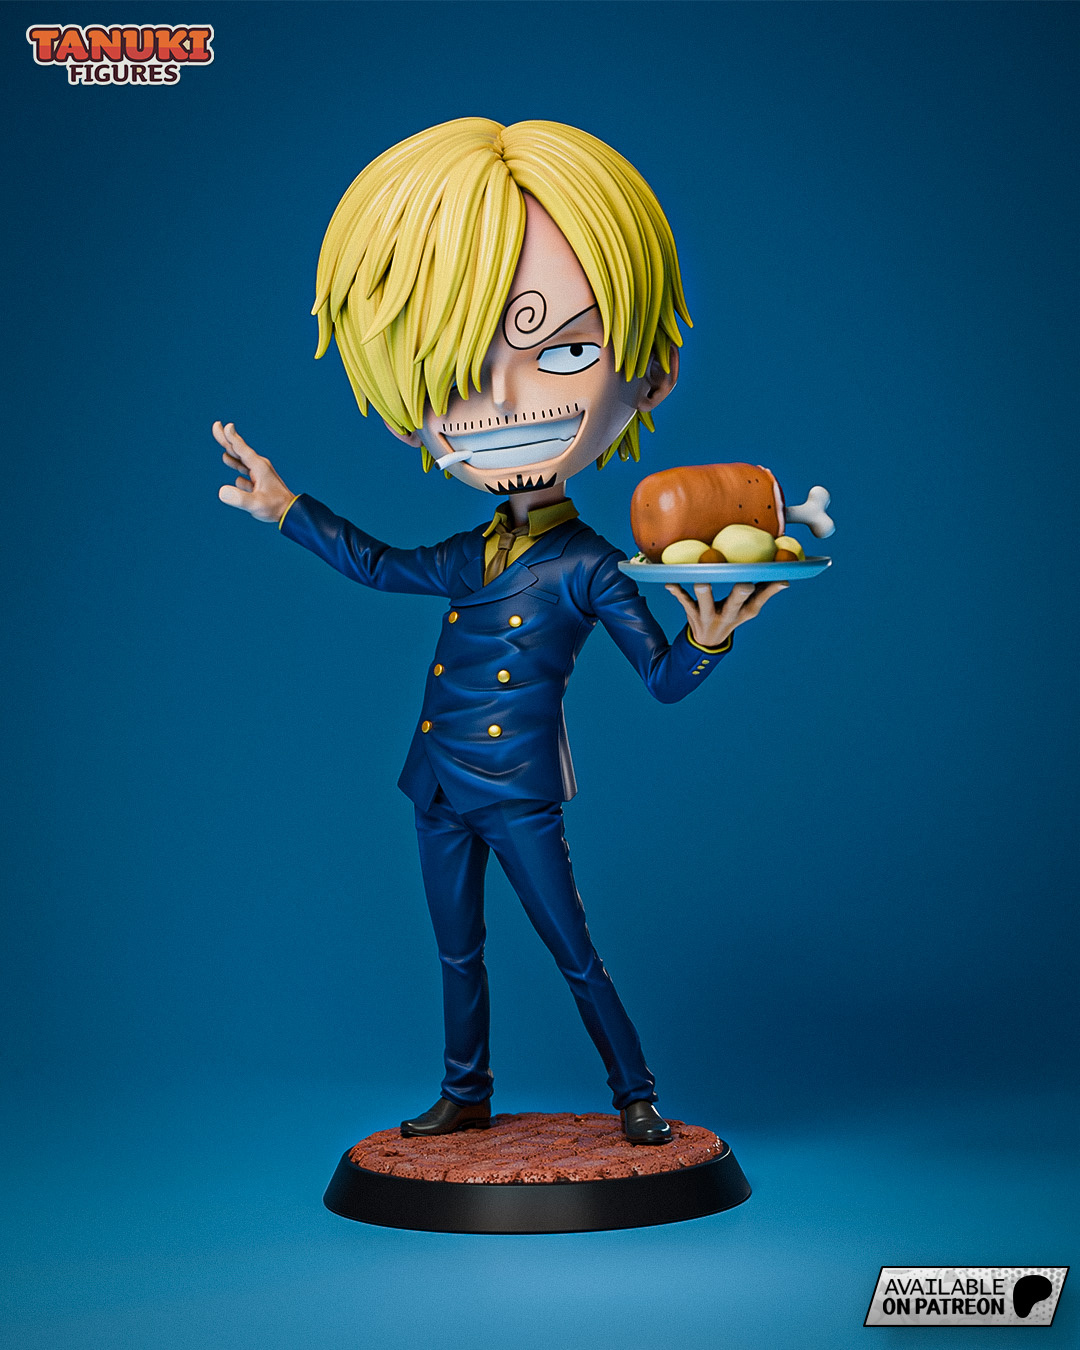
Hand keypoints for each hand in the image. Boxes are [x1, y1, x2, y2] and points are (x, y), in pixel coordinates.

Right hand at [214, 421, 295, 522]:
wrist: (290, 513)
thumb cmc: (275, 508)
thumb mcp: (256, 504)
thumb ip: (239, 498)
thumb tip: (222, 492)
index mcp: (258, 467)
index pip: (242, 449)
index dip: (232, 437)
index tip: (225, 425)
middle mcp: (259, 467)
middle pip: (239, 450)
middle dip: (226, 439)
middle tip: (216, 425)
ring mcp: (260, 474)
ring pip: (242, 461)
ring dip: (232, 454)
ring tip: (224, 447)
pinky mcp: (259, 483)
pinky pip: (245, 474)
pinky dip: (239, 471)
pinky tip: (238, 478)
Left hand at [665, 580, 787, 647]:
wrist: (706, 643)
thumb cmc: (730, 616)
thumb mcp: (748, 610)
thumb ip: (764, 592)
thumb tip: (785, 580)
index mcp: (743, 612)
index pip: (759, 601)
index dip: (769, 591)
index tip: (781, 579)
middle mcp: (727, 616)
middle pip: (735, 605)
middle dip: (740, 594)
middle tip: (745, 583)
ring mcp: (709, 617)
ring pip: (706, 605)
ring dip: (704, 594)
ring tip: (701, 581)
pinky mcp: (692, 614)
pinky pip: (684, 602)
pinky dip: (677, 593)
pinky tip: (670, 584)